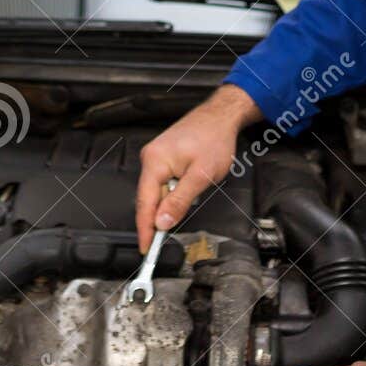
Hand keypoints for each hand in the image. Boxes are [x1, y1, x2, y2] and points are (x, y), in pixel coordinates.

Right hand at [134, 84, 261, 249]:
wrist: (220, 117)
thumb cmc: (213, 139)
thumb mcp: (200, 176)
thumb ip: (179, 201)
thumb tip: (162, 222)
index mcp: (154, 162)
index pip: (144, 203)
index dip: (145, 229)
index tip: (145, 248)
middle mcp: (150, 158)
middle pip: (149, 198)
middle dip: (159, 216)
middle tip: (166, 237)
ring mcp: (156, 157)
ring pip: (158, 191)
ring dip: (170, 201)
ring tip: (192, 193)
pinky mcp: (163, 157)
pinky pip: (163, 182)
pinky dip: (172, 192)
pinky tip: (188, 188)